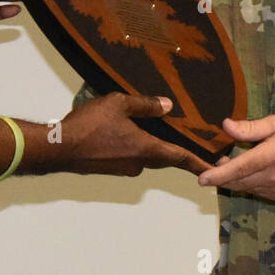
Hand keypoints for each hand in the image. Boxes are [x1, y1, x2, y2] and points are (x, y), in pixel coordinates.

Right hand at [55, 93, 211, 176]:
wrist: (58, 148)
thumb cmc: (88, 126)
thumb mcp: (118, 104)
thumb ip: (144, 104)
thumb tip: (166, 105)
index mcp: (146, 149)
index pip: (180, 157)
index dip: (199, 162)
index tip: (216, 169)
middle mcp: (138, 163)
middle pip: (165, 158)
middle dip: (179, 153)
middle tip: (194, 147)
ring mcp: (124, 169)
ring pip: (146, 157)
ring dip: (154, 148)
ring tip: (156, 131)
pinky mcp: (110, 168)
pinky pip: (131, 158)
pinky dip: (136, 148)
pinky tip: (128, 135)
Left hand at [196, 116, 274, 200]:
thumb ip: (251, 128)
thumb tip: (226, 126)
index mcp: (271, 156)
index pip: (237, 169)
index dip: (217, 175)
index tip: (201, 179)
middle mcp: (273, 177)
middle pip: (239, 182)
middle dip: (223, 177)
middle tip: (217, 164)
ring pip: (248, 188)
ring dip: (236, 181)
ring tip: (232, 166)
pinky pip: (259, 192)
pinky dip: (250, 184)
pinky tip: (251, 173)